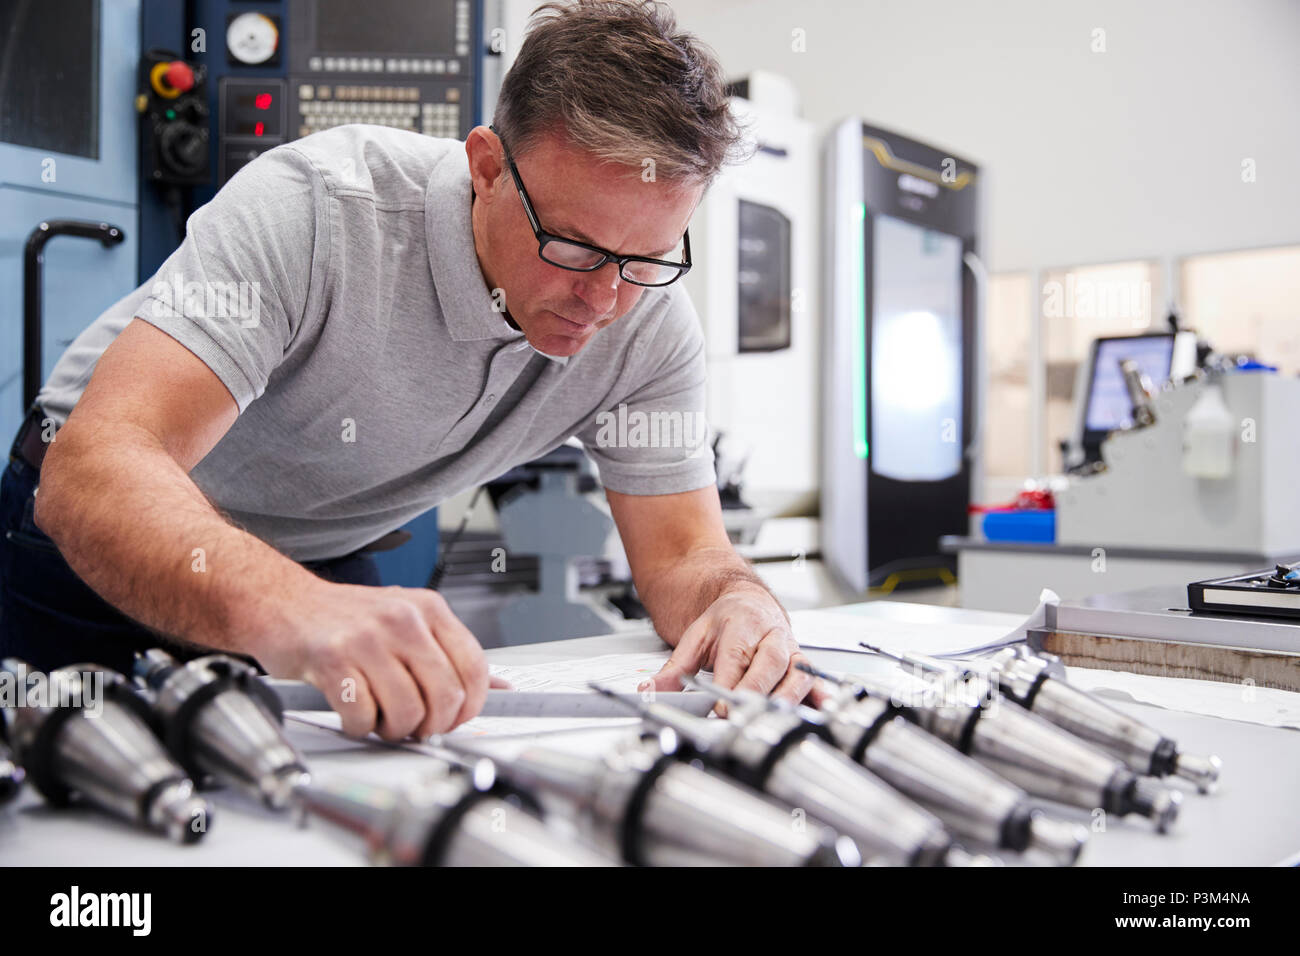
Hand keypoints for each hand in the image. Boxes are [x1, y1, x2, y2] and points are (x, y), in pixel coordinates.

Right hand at [251, 579, 504, 739]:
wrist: (283, 603)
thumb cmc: (345, 618)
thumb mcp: (408, 621)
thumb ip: (450, 654)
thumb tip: (498, 688)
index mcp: (429, 609)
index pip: (475, 668)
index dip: (469, 706)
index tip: (454, 719)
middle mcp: (403, 620)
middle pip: (446, 696)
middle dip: (433, 725)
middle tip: (415, 725)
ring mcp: (367, 638)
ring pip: (408, 711)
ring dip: (395, 729)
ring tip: (381, 717)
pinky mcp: (332, 660)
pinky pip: (363, 716)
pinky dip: (360, 726)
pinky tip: (353, 712)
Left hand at [639, 586, 827, 714]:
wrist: (748, 600)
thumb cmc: (725, 620)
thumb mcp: (694, 637)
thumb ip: (673, 668)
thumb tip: (649, 690)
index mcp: (742, 624)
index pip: (735, 657)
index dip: (729, 683)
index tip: (719, 707)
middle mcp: (770, 635)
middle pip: (769, 663)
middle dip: (757, 690)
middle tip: (743, 714)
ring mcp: (790, 649)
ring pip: (796, 672)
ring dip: (789, 696)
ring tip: (777, 716)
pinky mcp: (801, 663)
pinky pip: (814, 678)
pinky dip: (819, 694)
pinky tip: (821, 708)